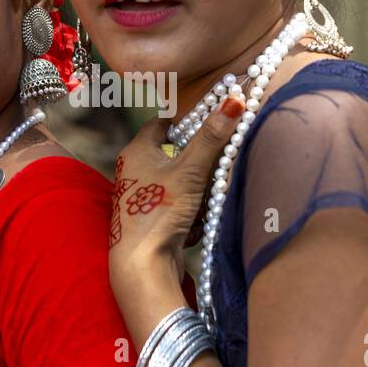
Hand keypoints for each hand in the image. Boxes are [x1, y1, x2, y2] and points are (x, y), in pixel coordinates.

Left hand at [109, 96, 245, 289]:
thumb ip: (212, 138)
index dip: (188, 121)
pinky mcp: (150, 219)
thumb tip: (234, 101)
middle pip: (177, 154)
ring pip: (181, 182)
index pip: (163, 123)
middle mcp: (133, 170)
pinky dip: (191, 212)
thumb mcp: (191, 170)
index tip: (211, 124)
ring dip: (198, 191)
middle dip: (200, 164)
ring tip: (201, 204)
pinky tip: (193, 224)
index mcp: (136, 150)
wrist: (142, 264)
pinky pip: (179, 206)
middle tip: (213, 171)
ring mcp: (141, 196)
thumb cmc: (158, 211)